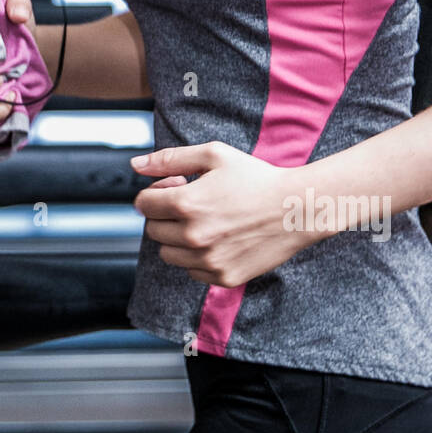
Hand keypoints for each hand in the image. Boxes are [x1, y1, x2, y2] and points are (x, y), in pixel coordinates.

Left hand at [130, 141, 313, 285]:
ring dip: (177, 239)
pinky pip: (191, 271)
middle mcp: (193, 236)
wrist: (297, 208)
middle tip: (191, 204)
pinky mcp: (223, 277)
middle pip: (153, 230)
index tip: (174, 187)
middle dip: (165, 215)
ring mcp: (208, 261)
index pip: (143, 204)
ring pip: (168, 254)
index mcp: (186, 204)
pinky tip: (218, 239)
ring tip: (204, 223)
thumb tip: (135, 165)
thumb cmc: (256, 177)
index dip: (155, 193)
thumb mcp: (214, 155)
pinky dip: (196, 257)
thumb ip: (170, 159)